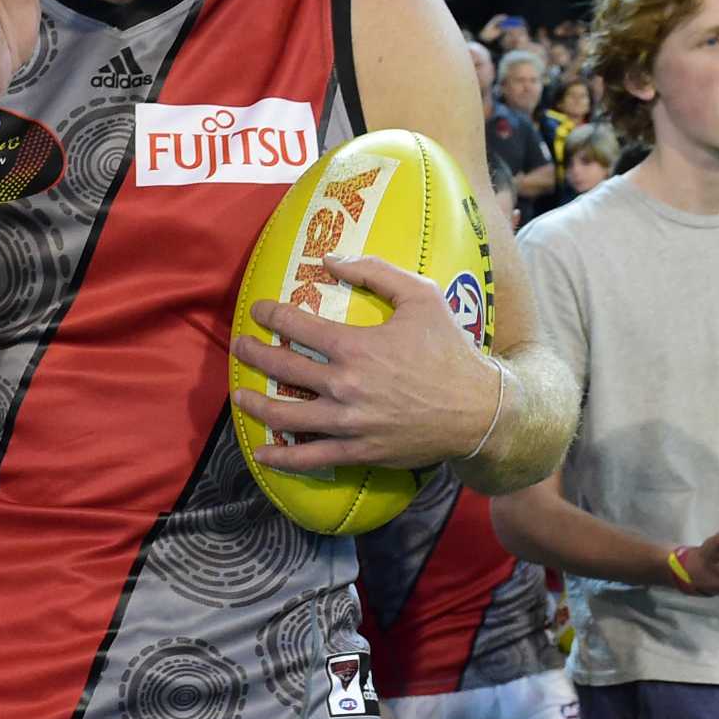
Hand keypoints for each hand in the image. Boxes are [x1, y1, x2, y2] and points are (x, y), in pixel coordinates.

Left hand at [231, 255, 502, 471]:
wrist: (477, 410)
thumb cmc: (450, 350)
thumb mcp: (421, 297)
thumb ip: (375, 272)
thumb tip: (331, 260)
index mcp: (356, 346)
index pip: (296, 327)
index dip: (270, 316)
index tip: (257, 311)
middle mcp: (345, 385)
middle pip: (282, 370)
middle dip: (253, 355)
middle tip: (240, 347)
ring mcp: (348, 422)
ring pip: (286, 416)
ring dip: (256, 405)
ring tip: (240, 395)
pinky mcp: (358, 450)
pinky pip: (310, 458)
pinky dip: (282, 458)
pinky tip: (263, 454)